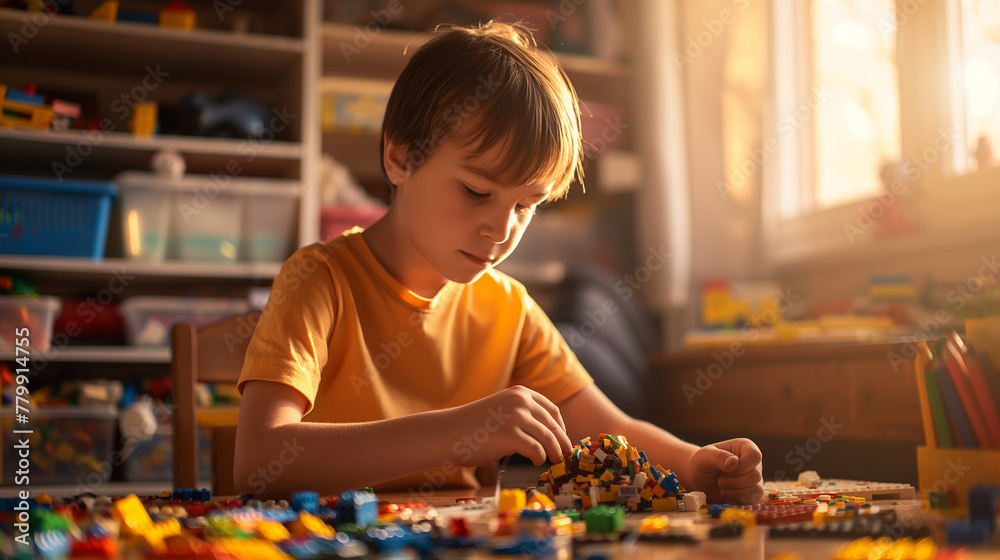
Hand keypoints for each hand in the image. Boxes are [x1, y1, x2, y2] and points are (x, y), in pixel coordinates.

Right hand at [443, 386, 572, 467]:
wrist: (449, 432)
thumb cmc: (473, 425)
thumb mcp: (502, 409)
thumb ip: (521, 414)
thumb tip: (547, 435)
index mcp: (520, 393)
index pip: (552, 410)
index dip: (561, 427)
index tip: (562, 438)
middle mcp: (521, 401)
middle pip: (553, 425)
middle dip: (562, 442)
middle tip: (565, 455)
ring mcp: (516, 417)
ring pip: (549, 438)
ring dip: (555, 452)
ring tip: (554, 460)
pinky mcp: (510, 436)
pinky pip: (536, 450)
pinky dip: (539, 458)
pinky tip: (536, 462)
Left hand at [685, 438, 762, 503]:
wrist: (699, 479)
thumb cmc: (702, 463)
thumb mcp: (705, 456)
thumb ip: (718, 457)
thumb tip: (734, 463)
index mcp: (745, 447)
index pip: (755, 456)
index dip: (743, 466)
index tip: (727, 470)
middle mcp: (753, 462)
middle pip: (756, 475)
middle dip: (735, 481)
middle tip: (720, 479)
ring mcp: (754, 478)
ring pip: (756, 489)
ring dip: (736, 491)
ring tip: (722, 486)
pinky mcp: (752, 492)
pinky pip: (753, 499)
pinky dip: (737, 498)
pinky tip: (726, 493)